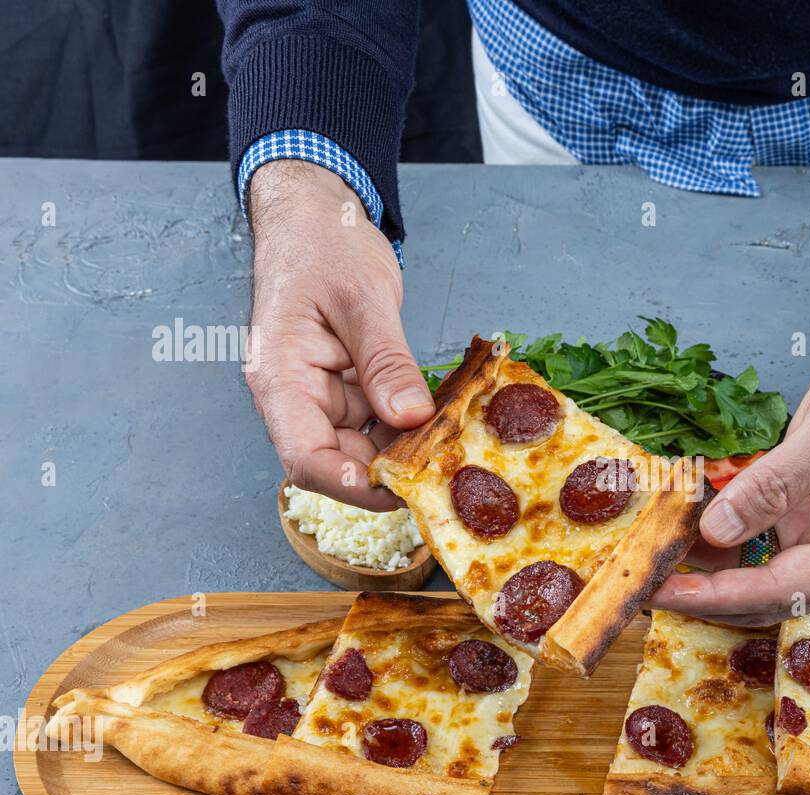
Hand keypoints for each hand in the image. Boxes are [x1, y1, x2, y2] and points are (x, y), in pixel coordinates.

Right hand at [244, 160, 433, 510]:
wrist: (315, 214)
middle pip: (339, 460)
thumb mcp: (364, 298)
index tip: (402, 490)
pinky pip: (379, 420)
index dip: (351, 485)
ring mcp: (322, 394)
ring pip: (364, 444)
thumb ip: (386, 360)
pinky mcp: (348, 387)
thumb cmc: (324, 244)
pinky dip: (409, 424)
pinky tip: (444, 420)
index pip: (306, 458)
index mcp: (280, 377)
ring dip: (406, 449)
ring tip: (454, 444)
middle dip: (391, 471)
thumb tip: (410, 417)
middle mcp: (296, 396)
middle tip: (448, 468)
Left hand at [651, 283, 809, 625]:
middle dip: (704, 590)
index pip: (785, 589)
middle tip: (641, 578)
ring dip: (704, 563)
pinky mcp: (801, 510)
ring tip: (649, 551)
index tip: (665, 591)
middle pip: (766, 592)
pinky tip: (677, 518)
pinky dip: (716, 528)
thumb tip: (716, 531)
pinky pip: (752, 532)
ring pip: (754, 567)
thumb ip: (775, 484)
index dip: (720, 596)